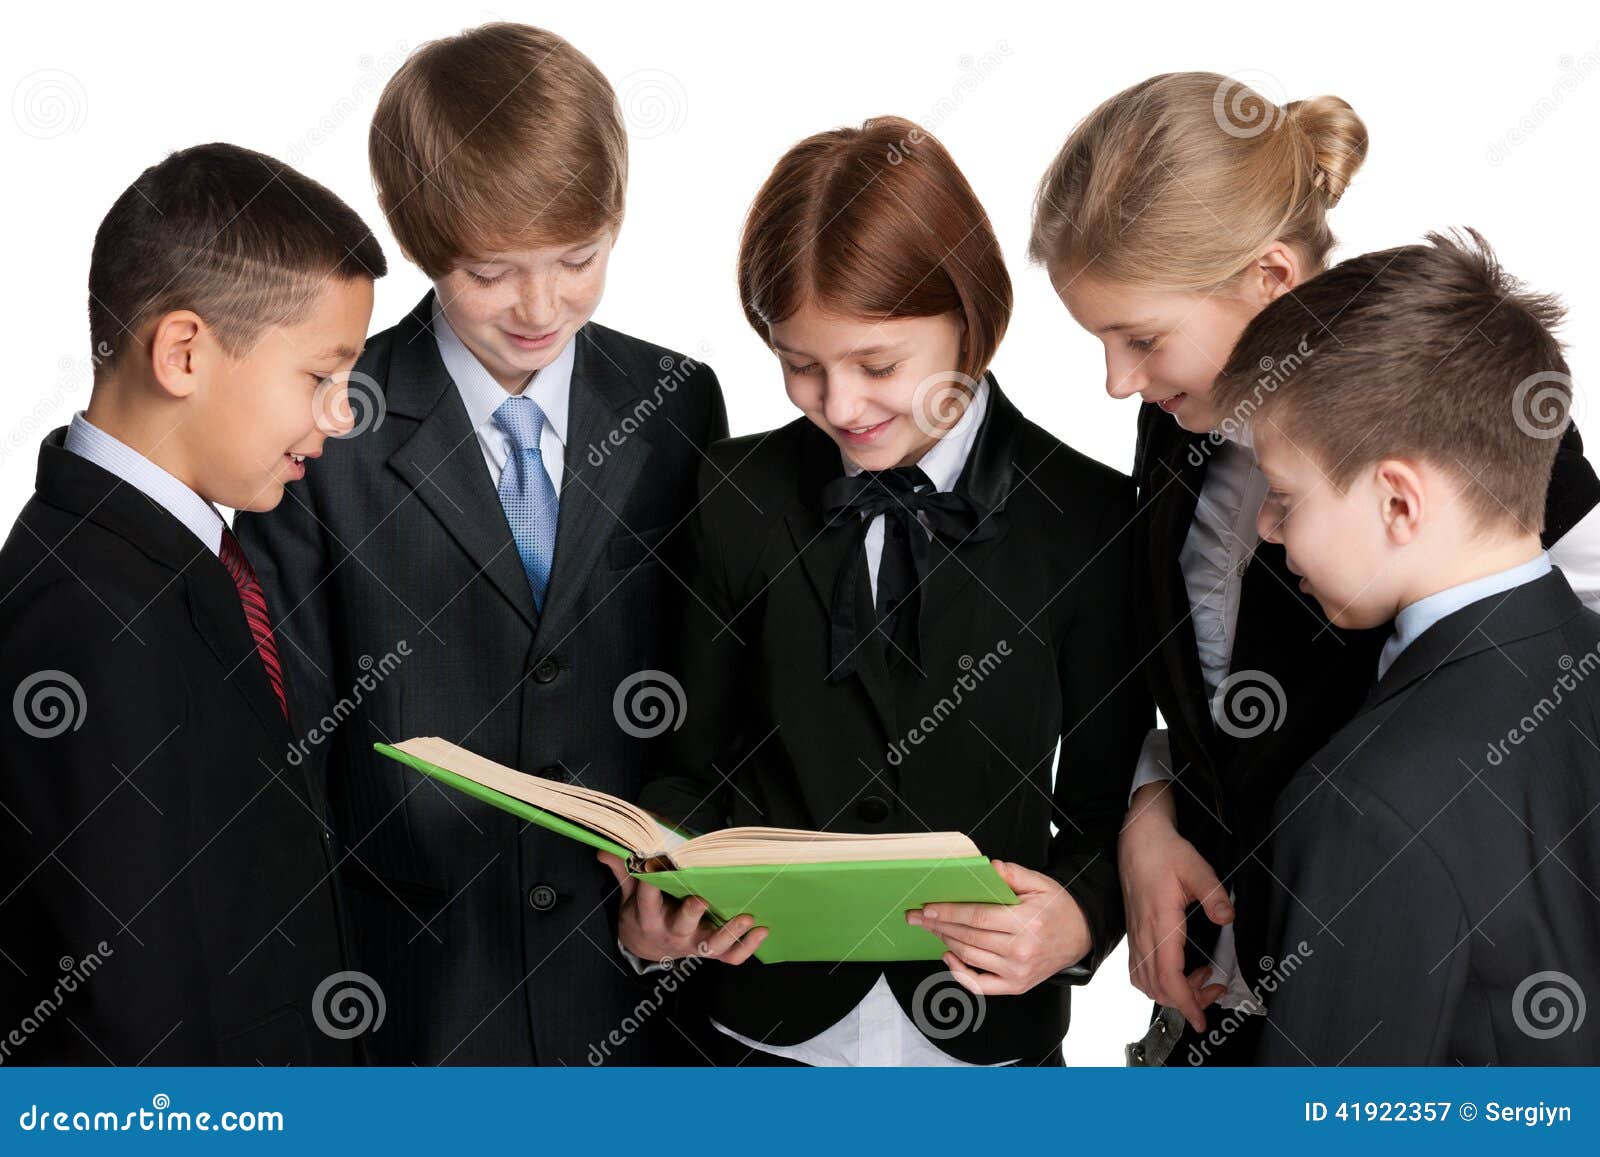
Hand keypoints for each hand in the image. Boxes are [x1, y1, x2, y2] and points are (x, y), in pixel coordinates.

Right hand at [598, 851, 767, 963]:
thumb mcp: (628, 894)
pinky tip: (762, 931)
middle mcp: (672, 934)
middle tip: (701, 900)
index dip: (650, 882)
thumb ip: (623, 871)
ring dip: (730, 933)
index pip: (647, 899)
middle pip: (681, 927)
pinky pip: (730, 957)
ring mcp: (693, 946)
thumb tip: (604, 849)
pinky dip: (747, 948)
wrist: (646, 947)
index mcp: (649, 918)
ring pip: (712, 946)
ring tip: (747, 917)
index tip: (657, 862)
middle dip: (691, 915)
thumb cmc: (642, 914)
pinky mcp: (709, 953)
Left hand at [905, 860, 1090, 995]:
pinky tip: (948, 955)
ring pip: (969, 957)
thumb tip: (986, 868)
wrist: (1081, 934)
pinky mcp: (1016, 985)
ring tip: (932, 928)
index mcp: (1026, 923)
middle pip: (968, 938)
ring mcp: (1017, 972)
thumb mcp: (1039, 882)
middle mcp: (1021, 951)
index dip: (948, 912)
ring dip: (946, 941)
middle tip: (918, 917)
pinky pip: (979, 985)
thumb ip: (1011, 873)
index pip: (977, 917)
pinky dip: (959, 973)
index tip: (927, 907)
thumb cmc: (1057, 907)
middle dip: (938, 925)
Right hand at [1118, 781, 1232, 1031]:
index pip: (1168, 976)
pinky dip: (1157, 981)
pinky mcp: (1135, 932)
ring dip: (1172, 992)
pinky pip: (1139, 970)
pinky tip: (1177, 971)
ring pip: (1147, 981)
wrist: (1138, 839)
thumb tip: (1228, 919)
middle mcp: (1144, 933)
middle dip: (1187, 1000)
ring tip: (1200, 980)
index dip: (1185, 1003)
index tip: (1201, 1021)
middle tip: (1215, 989)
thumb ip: (1214, 895)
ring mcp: (1136, 934)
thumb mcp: (1196, 868)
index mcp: (1161, 922)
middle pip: (1158, 987)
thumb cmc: (1165, 852)